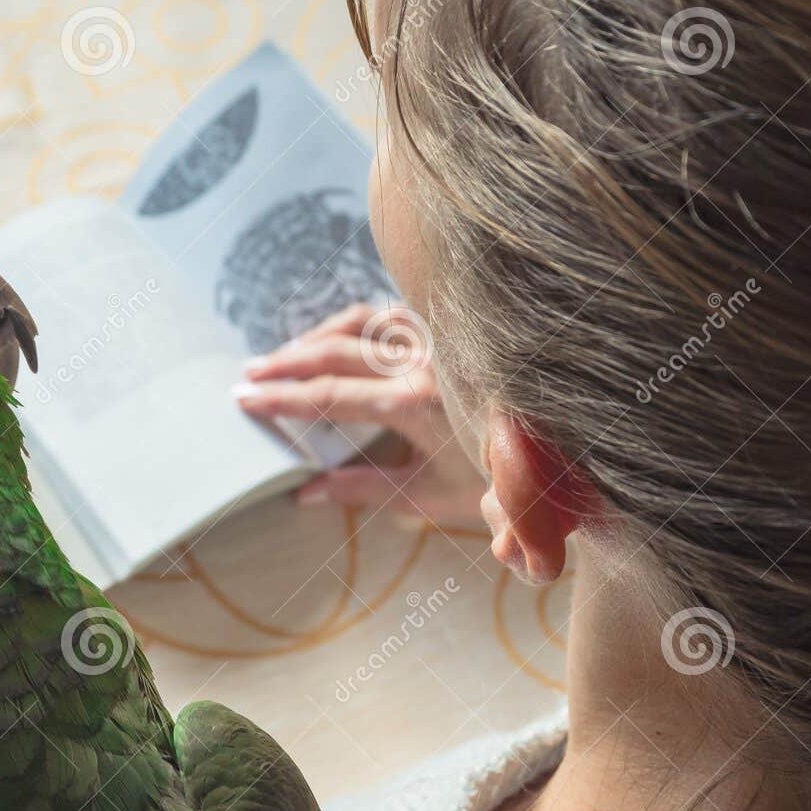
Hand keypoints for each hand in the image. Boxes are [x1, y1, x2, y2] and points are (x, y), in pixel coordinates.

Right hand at [232, 303, 486, 526]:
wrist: (566, 458)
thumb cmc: (499, 485)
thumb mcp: (427, 497)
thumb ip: (362, 491)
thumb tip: (305, 494)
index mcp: (414, 403)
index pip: (329, 396)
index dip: (281, 398)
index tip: (244, 398)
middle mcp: (425, 362)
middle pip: (335, 350)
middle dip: (286, 362)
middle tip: (249, 374)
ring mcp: (441, 341)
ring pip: (364, 320)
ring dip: (320, 335)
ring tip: (287, 355)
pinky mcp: (455, 333)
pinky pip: (395, 313)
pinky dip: (360, 323)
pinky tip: (342, 337)